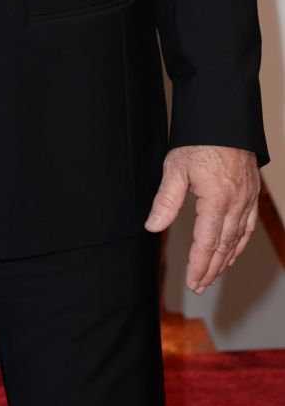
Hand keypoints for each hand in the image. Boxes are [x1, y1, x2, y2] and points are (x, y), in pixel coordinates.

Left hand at [144, 144, 260, 293]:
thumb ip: (166, 200)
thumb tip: (153, 226)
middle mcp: (236, 203)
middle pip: (224, 245)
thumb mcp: (176, 167)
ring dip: (225, 260)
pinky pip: (248, 226)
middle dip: (211, 268)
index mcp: (217, 199)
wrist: (224, 118)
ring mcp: (247, 199)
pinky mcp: (252, 194)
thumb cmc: (199, 140)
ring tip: (212, 275)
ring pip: (238, 239)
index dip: (199, 264)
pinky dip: (240, 243)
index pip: (207, 242)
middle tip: (199, 286)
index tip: (192, 281)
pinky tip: (233, 251)